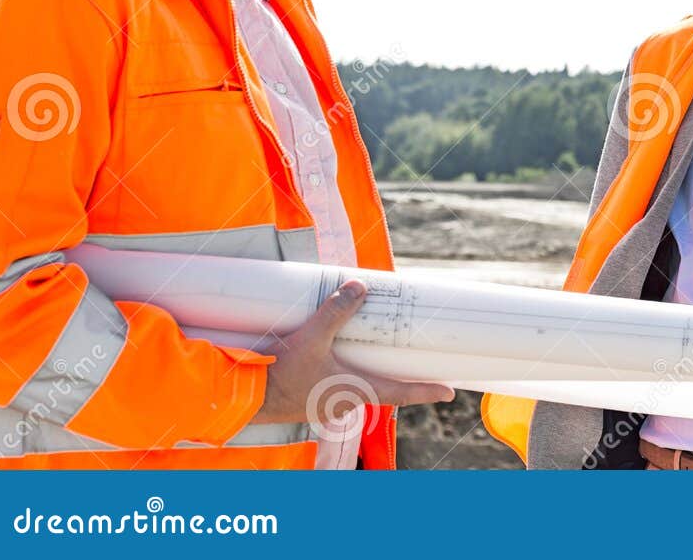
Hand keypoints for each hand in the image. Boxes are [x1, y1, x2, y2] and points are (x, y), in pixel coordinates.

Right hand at [252, 280, 454, 424]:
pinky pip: (336, 389)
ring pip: (358, 389)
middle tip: (417, 368)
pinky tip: (338, 361)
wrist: (242, 398)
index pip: (401, 392)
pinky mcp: (310, 402)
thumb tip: (360, 286)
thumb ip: (335, 311)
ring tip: (377, 356)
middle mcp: (346, 403)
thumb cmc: (279, 375)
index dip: (426, 391)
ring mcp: (327, 406)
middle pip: (381, 390)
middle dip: (398, 379)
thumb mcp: (311, 338)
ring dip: (368, 375)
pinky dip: (345, 376)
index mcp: (355, 391)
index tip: (449, 392)